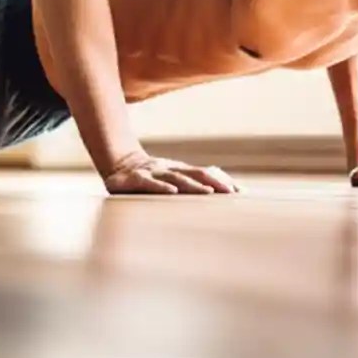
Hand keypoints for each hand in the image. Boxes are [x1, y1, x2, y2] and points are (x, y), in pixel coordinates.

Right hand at [104, 154, 239, 194]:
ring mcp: (152, 172)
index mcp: (180, 170)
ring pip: (175, 178)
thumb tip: (224, 189)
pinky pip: (149, 183)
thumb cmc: (151, 177)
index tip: (238, 193)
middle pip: (195, 174)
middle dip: (214, 183)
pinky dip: (161, 187)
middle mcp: (169, 169)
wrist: (119, 163)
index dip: (221, 181)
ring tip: (207, 192)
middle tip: (229, 193)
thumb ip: (193, 183)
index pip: (205, 174)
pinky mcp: (135, 179)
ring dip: (192, 185)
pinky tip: (172, 192)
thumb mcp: (172, 178)